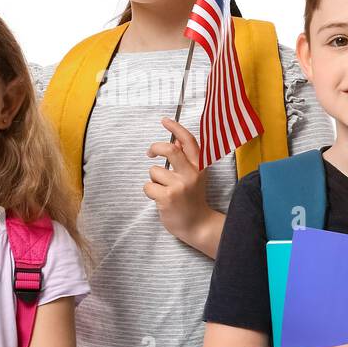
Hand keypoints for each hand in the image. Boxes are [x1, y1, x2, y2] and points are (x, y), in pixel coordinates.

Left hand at [144, 117, 214, 246]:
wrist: (198, 225)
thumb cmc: (193, 199)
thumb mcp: (196, 176)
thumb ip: (186, 159)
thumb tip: (176, 141)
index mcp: (199, 166)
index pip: (188, 141)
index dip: (175, 128)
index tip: (164, 121)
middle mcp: (191, 173)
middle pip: (169, 149)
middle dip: (155, 148)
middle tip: (151, 153)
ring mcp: (179, 186)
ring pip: (154, 171)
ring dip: (154, 180)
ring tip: (164, 191)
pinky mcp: (168, 197)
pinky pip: (148, 186)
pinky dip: (150, 192)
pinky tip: (161, 199)